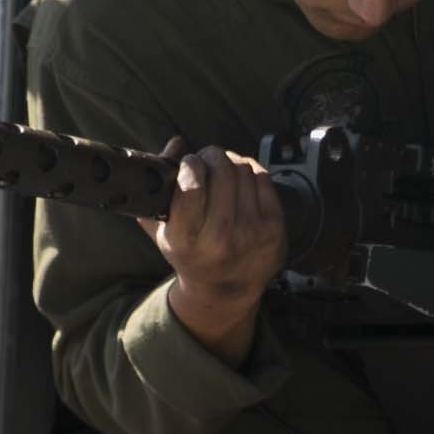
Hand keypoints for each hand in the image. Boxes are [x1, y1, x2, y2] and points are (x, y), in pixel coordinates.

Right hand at [138, 139, 286, 366]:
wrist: (225, 289)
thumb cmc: (189, 253)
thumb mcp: (162, 229)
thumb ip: (159, 186)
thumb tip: (176, 143)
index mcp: (186, 240)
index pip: (191, 186)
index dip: (190, 164)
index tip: (189, 162)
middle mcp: (220, 238)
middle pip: (221, 171)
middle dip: (212, 156)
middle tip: (206, 158)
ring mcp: (251, 233)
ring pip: (243, 170)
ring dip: (231, 162)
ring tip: (222, 170)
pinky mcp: (274, 228)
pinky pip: (263, 179)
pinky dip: (250, 171)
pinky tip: (240, 179)